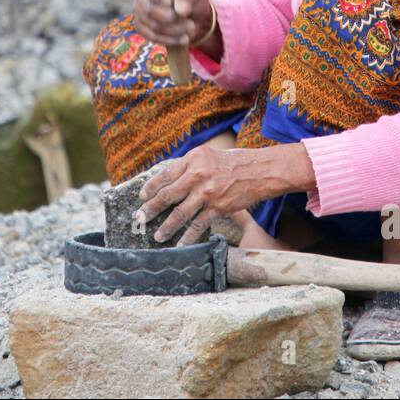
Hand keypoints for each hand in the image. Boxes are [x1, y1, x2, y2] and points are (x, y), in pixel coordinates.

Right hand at [132, 0, 212, 48]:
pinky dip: (168, 39)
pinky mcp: (140, 25)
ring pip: (151, 25)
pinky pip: (150, 36)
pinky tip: (183, 39)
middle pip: (148, 10)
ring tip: (191, 29)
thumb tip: (180, 10)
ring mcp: (138, 9)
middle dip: (171, 20)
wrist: (193, 14)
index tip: (170, 4)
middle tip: (190, 23)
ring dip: (174, 31)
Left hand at [136, 143, 315, 246]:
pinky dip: (188, 237)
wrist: (259, 170)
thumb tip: (169, 181)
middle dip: (151, 208)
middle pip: (168, 194)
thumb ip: (188, 166)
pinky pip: (198, 225)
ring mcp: (207, 192)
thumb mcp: (207, 155)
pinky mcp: (218, 207)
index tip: (142, 196)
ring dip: (166, 226)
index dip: (151, 187)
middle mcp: (197, 175)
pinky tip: (180, 244)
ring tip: (157, 235)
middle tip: (140, 218)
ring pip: (180, 213)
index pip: (165, 175)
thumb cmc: (233, 162)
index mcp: (192, 159)